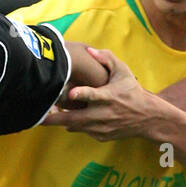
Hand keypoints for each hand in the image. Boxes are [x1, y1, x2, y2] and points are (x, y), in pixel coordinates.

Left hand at [42, 47, 157, 140]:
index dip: (82, 94)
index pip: (93, 95)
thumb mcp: (124, 72)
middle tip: (39, 117)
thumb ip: (107, 59)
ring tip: (47, 116)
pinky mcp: (100, 136)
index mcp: (109, 97)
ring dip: (61, 121)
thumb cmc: (133, 92)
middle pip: (74, 118)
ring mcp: (100, 128)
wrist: (147, 118)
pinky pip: (82, 130)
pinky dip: (75, 124)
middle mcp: (103, 114)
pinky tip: (68, 118)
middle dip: (55, 119)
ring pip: (75, 126)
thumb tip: (90, 50)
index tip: (71, 93)